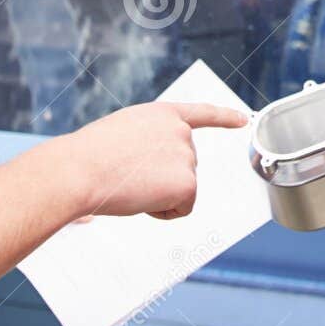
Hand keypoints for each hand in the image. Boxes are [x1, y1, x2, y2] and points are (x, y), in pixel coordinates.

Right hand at [62, 102, 247, 219]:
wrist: (81, 170)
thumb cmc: (89, 156)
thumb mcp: (122, 134)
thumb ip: (146, 142)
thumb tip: (147, 170)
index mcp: (162, 114)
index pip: (201, 113)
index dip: (224, 117)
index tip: (243, 120)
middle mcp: (181, 131)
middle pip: (184, 167)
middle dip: (159, 179)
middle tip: (128, 176)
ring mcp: (187, 156)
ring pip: (181, 189)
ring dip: (158, 195)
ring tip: (130, 183)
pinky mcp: (188, 182)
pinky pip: (182, 209)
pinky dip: (162, 212)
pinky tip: (141, 198)